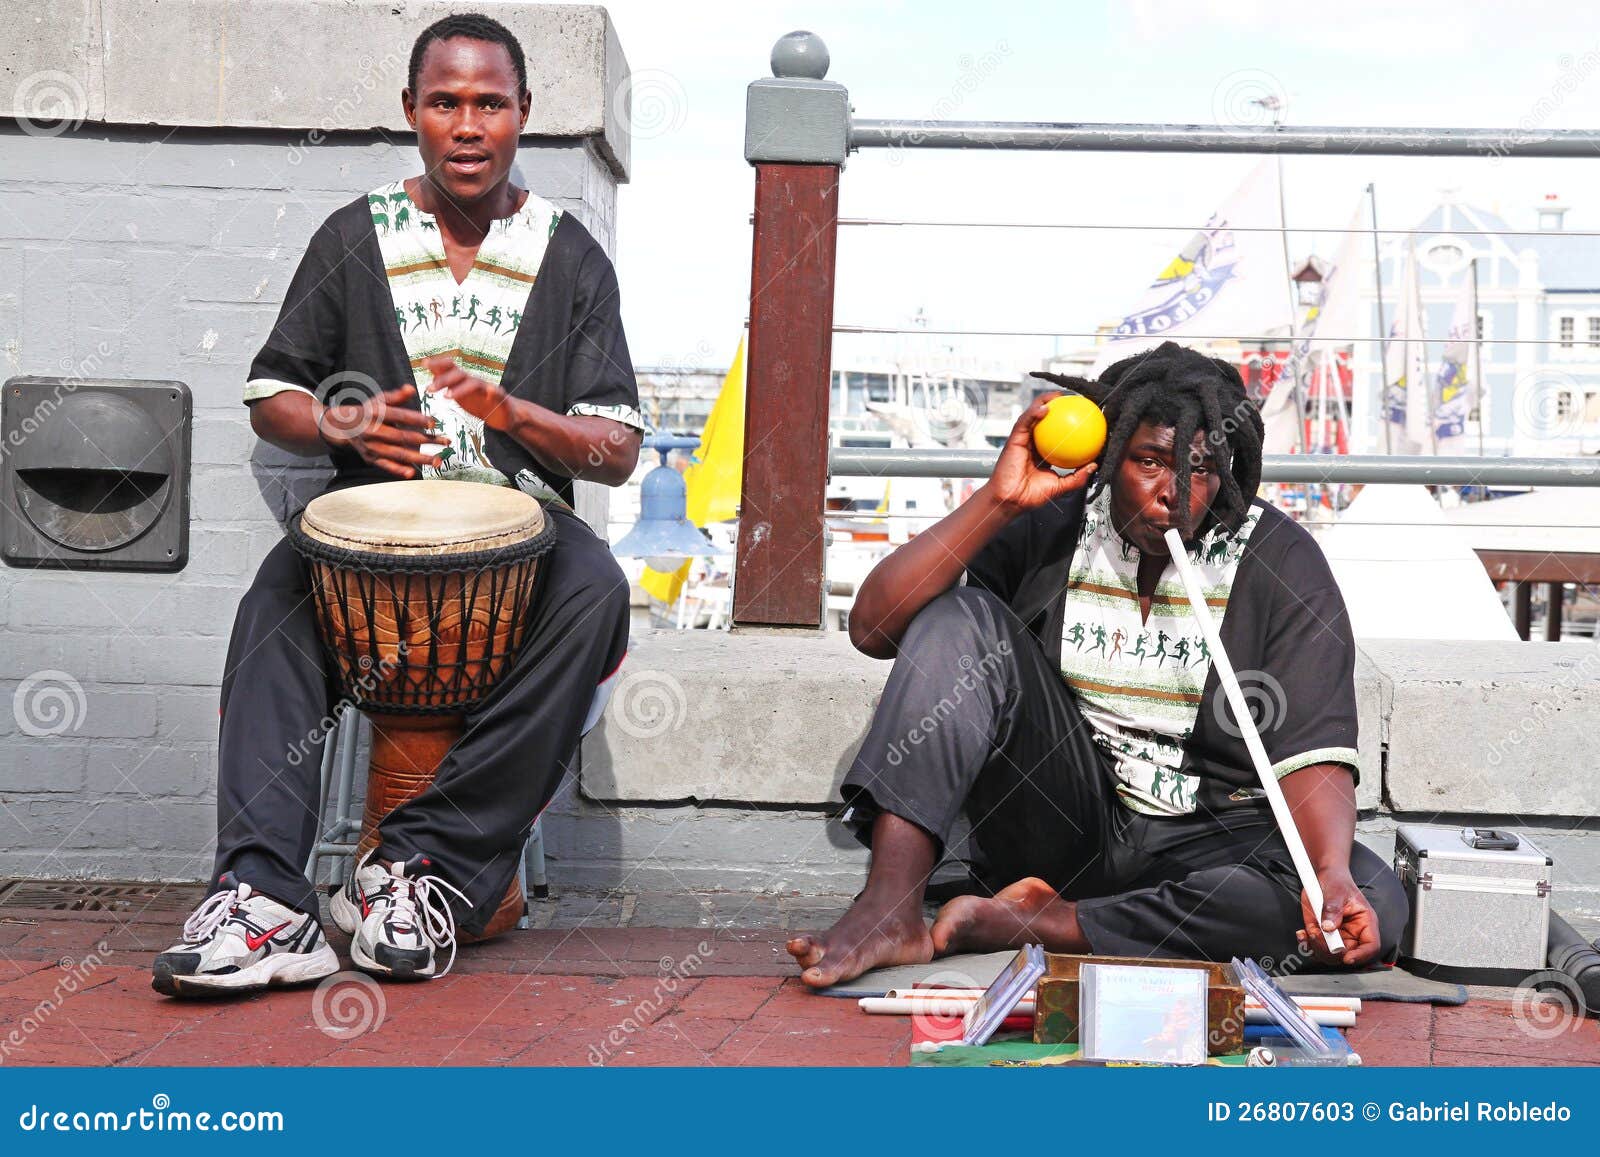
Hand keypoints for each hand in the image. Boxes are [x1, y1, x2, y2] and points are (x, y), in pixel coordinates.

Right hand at [317, 383, 440, 479]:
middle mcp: (373, 431)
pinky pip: (386, 466)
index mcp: (376, 414)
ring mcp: (372, 446)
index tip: (434, 422)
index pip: (399, 416)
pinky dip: (398, 470)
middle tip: (446, 442)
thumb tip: (411, 388)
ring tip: (438, 461)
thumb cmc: (368, 412)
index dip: (416, 419)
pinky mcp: (371, 458)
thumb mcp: (379, 400)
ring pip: (398, 454)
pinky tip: (413, 473)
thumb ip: (396, 396)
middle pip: (403, 437)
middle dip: (426, 440)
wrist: (344, 427)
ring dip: (419, 458)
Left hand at [423, 354, 514, 430]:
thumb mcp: (461, 394)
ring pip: (473, 384)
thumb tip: (432, 376)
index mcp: (464, 381)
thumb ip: (449, 385)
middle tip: (429, 389)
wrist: (505, 415)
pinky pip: (497, 392)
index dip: (438, 364)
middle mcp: (474, 381)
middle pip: (458, 374)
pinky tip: (490, 391)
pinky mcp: (500, 398)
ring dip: (460, 389)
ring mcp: (487, 389)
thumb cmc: (480, 404)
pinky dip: (493, 391)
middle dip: (443, 380)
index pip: (450, 367)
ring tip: (447, 397)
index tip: (424, 363)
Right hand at [982, 391, 1097, 513]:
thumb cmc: (1032, 495)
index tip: (1081, 415)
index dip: (1067, 423)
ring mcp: (1023, 440)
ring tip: (1057, 395)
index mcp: (1043, 452)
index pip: (1056, 433)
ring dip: (1043, 402)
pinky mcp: (1014, 439)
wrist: (1012, 500)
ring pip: (1033, 415)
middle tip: (1071, 399)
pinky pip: (1024, 422)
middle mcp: (1033, 443)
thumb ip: (1077, 477)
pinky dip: (1033, 413)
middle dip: (1056, 406)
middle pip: (1044, 420)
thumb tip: (1094, 466)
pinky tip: (1045, 408)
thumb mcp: (1061, 486)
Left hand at [1297, 867, 1381, 966]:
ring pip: (1330, 955)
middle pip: (1347, 954)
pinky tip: (1302, 934)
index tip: (1346, 958)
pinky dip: (1307, 944)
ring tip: (1309, 932)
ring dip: (1316, 948)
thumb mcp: (1336, 891)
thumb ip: (1332, 909)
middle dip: (1330, 951)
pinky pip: (1316, 947)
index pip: (1371, 946)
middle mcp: (1353, 933)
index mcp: (1365, 922)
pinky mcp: (1324, 935)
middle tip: (1317, 936)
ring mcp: (1338, 936)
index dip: (1361, 955)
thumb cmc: (1337, 882)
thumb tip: (1328, 927)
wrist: (1325, 877)